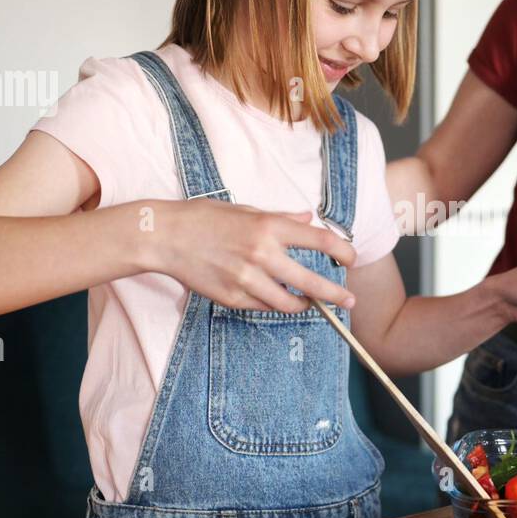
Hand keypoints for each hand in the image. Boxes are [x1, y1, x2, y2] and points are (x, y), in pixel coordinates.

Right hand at [149, 198, 357, 312]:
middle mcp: (262, 254)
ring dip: (304, 305)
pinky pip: (263, 308)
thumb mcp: (247, 210)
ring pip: (289, 303)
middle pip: (312, 282)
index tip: (351, 259)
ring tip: (311, 303)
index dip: (343, 251)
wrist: (165, 237)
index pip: (320, 240)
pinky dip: (273, 305)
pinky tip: (276, 299)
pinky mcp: (232, 298)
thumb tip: (308, 219)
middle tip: (349, 301)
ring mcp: (247, 279)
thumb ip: (281, 218)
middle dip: (336, 295)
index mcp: (269, 226)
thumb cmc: (205, 218)